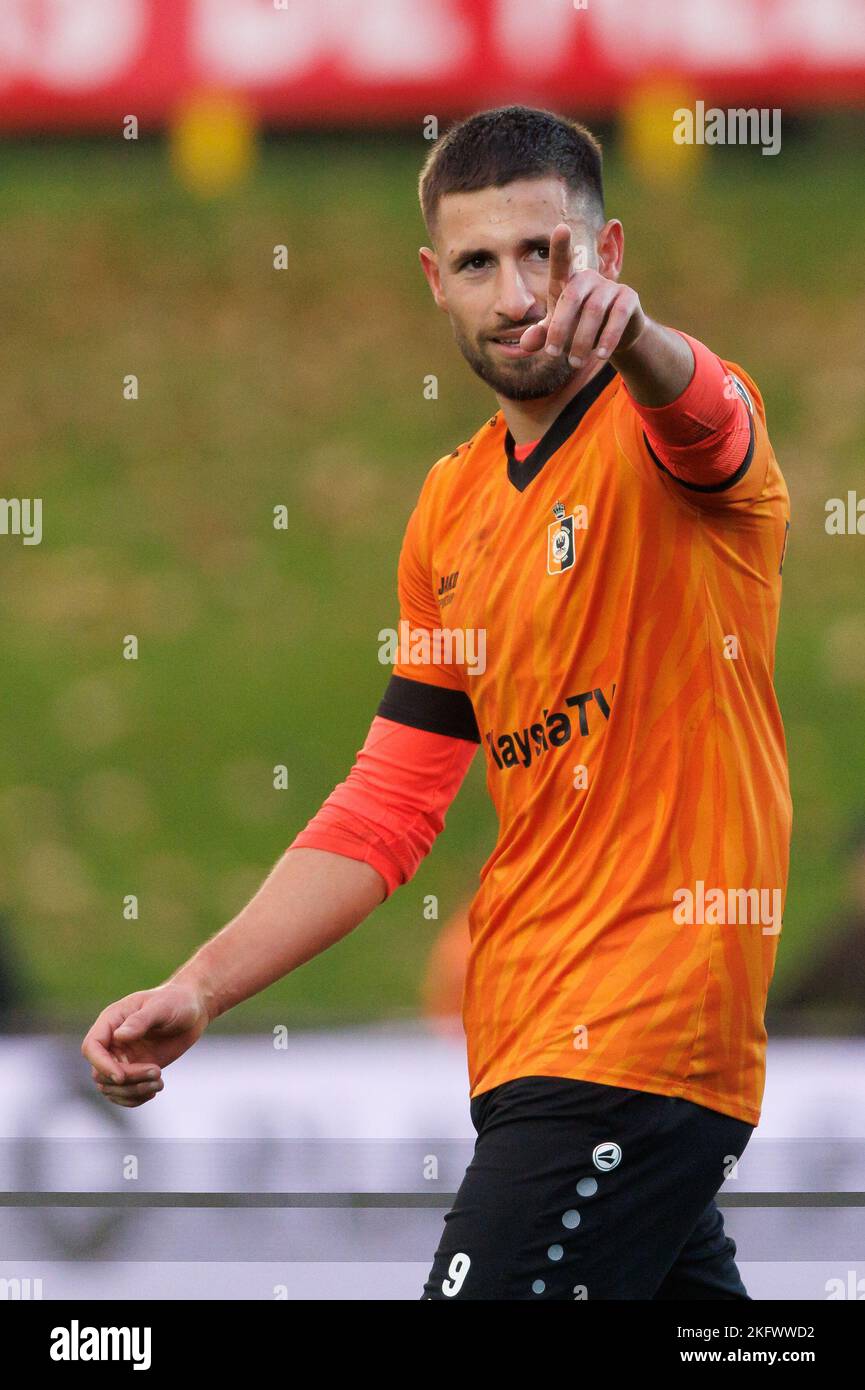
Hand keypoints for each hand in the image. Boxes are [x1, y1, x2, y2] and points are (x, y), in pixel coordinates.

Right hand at [80, 982, 210, 1107]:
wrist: (193, 1012)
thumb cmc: (176, 1001)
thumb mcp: (161, 1007)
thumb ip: (140, 1021)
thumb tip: (118, 1036)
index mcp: (111, 1021)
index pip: (91, 1047)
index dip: (101, 1065)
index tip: (122, 1077)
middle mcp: (112, 1041)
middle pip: (100, 1072)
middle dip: (127, 1080)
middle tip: (157, 1072)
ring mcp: (121, 1058)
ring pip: (110, 1087)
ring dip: (133, 1092)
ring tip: (159, 1083)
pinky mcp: (134, 1070)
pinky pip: (123, 1093)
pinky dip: (135, 1098)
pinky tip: (154, 1089)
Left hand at [518, 222, 646, 366]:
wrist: (614, 337)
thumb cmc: (578, 328)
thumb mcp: (558, 332)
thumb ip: (542, 335)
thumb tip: (524, 344)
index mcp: (568, 282)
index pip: (562, 262)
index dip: (561, 246)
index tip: (561, 227)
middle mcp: (589, 278)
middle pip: (572, 298)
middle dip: (560, 329)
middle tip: (554, 355)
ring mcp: (610, 286)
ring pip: (593, 311)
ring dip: (582, 340)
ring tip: (575, 363)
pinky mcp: (629, 298)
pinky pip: (617, 317)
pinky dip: (607, 338)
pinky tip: (600, 355)